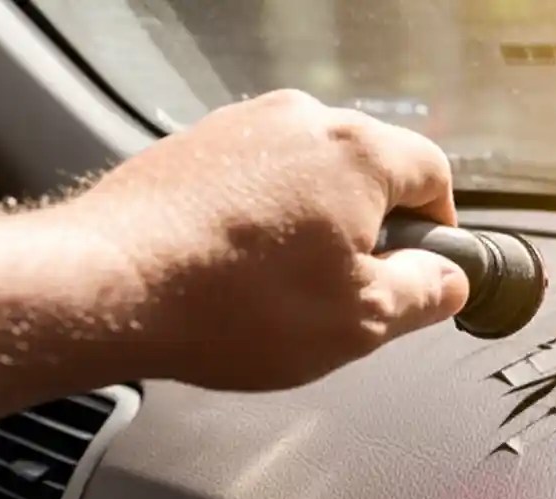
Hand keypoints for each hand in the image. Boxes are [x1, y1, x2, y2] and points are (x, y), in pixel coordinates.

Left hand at [75, 89, 469, 390]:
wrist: (106, 286)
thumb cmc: (235, 304)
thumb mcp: (362, 320)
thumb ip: (427, 293)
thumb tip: (449, 279)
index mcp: (358, 152)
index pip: (434, 173)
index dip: (439, 227)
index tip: (423, 267)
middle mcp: (302, 120)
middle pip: (371, 170)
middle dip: (372, 228)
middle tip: (350, 290)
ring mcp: (242, 125)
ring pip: (311, 174)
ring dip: (315, 224)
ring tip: (283, 286)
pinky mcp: (195, 144)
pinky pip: (257, 177)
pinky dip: (263, 217)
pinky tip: (239, 268)